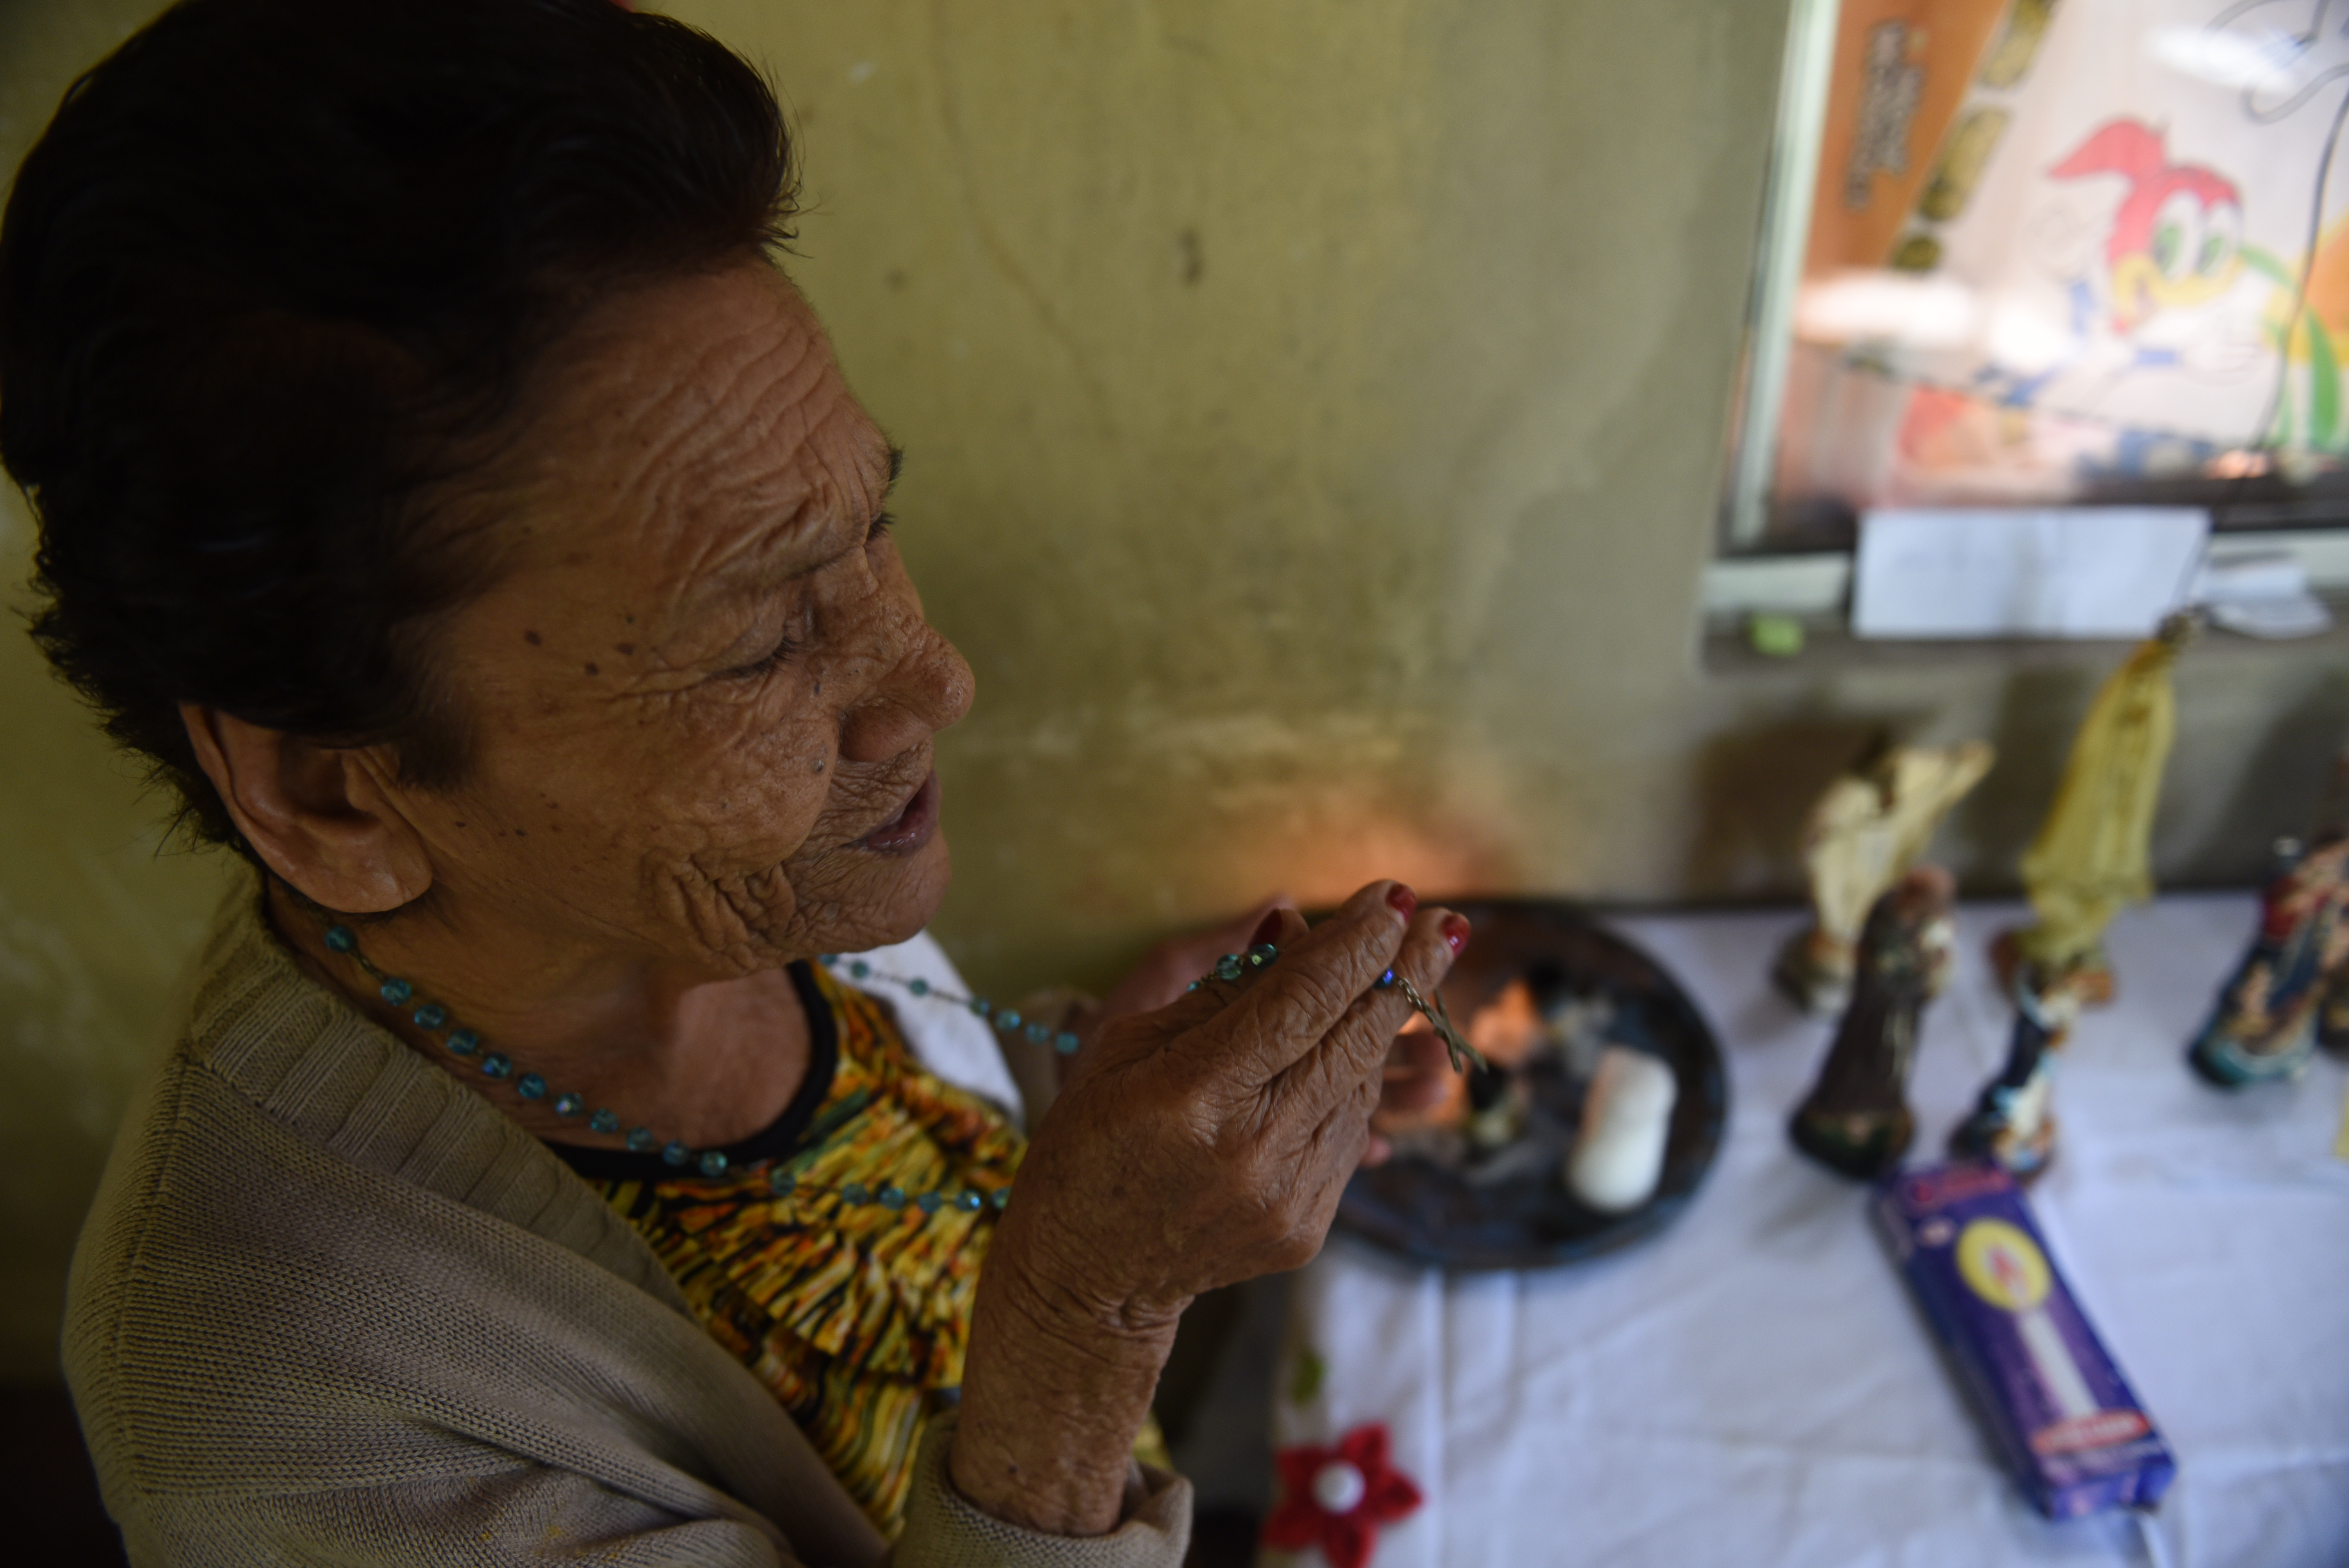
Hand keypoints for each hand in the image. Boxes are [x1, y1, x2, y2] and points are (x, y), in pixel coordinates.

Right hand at [951, 881, 1466, 1533]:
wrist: (1087, 1275)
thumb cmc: (1091, 1143)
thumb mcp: (1128, 1048)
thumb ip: (1219, 991)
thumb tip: (1293, 924)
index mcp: (1191, 1094)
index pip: (1297, 1002)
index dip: (1353, 946)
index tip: (1393, 897)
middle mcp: (1249, 1149)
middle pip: (1349, 1042)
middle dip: (1406, 973)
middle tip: (1446, 922)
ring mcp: (1285, 1197)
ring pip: (1359, 1088)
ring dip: (1384, 1030)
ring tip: (1403, 977)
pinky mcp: (1306, 1229)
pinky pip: (1348, 1137)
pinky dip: (1353, 1088)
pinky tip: (1353, 1055)